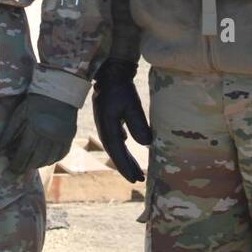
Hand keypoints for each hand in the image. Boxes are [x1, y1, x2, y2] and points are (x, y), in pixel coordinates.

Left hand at [0, 93, 77, 172]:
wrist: (58, 93)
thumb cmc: (34, 103)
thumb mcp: (19, 115)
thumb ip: (10, 132)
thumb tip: (1, 149)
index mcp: (35, 128)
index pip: (25, 152)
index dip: (17, 163)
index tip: (10, 169)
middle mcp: (50, 134)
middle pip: (37, 159)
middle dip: (26, 167)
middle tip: (18, 171)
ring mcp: (61, 137)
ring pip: (49, 159)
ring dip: (38, 164)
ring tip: (30, 165)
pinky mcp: (69, 137)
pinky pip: (60, 155)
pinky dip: (51, 160)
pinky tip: (44, 160)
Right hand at [93, 58, 151, 182]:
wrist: (111, 71)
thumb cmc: (122, 87)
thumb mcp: (132, 105)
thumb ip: (138, 124)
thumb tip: (147, 144)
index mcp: (107, 126)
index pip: (117, 151)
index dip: (125, 167)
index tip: (135, 179)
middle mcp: (104, 127)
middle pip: (115, 152)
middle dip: (126, 166)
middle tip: (138, 180)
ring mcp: (104, 122)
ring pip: (115, 145)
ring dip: (125, 158)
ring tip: (135, 169)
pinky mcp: (108, 116)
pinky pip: (115, 137)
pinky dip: (122, 145)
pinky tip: (126, 145)